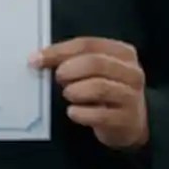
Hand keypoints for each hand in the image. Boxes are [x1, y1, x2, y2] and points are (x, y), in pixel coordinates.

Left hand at [30, 37, 148, 150]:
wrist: (132, 123)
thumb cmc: (107, 91)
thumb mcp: (96, 71)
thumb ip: (74, 60)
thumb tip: (39, 58)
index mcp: (122, 52)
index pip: (87, 44)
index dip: (59, 50)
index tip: (36, 59)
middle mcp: (131, 72)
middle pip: (95, 63)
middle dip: (68, 69)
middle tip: (57, 77)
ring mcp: (131, 97)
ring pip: (98, 87)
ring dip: (75, 90)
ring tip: (68, 94)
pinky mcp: (126, 120)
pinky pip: (99, 115)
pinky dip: (80, 113)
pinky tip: (73, 112)